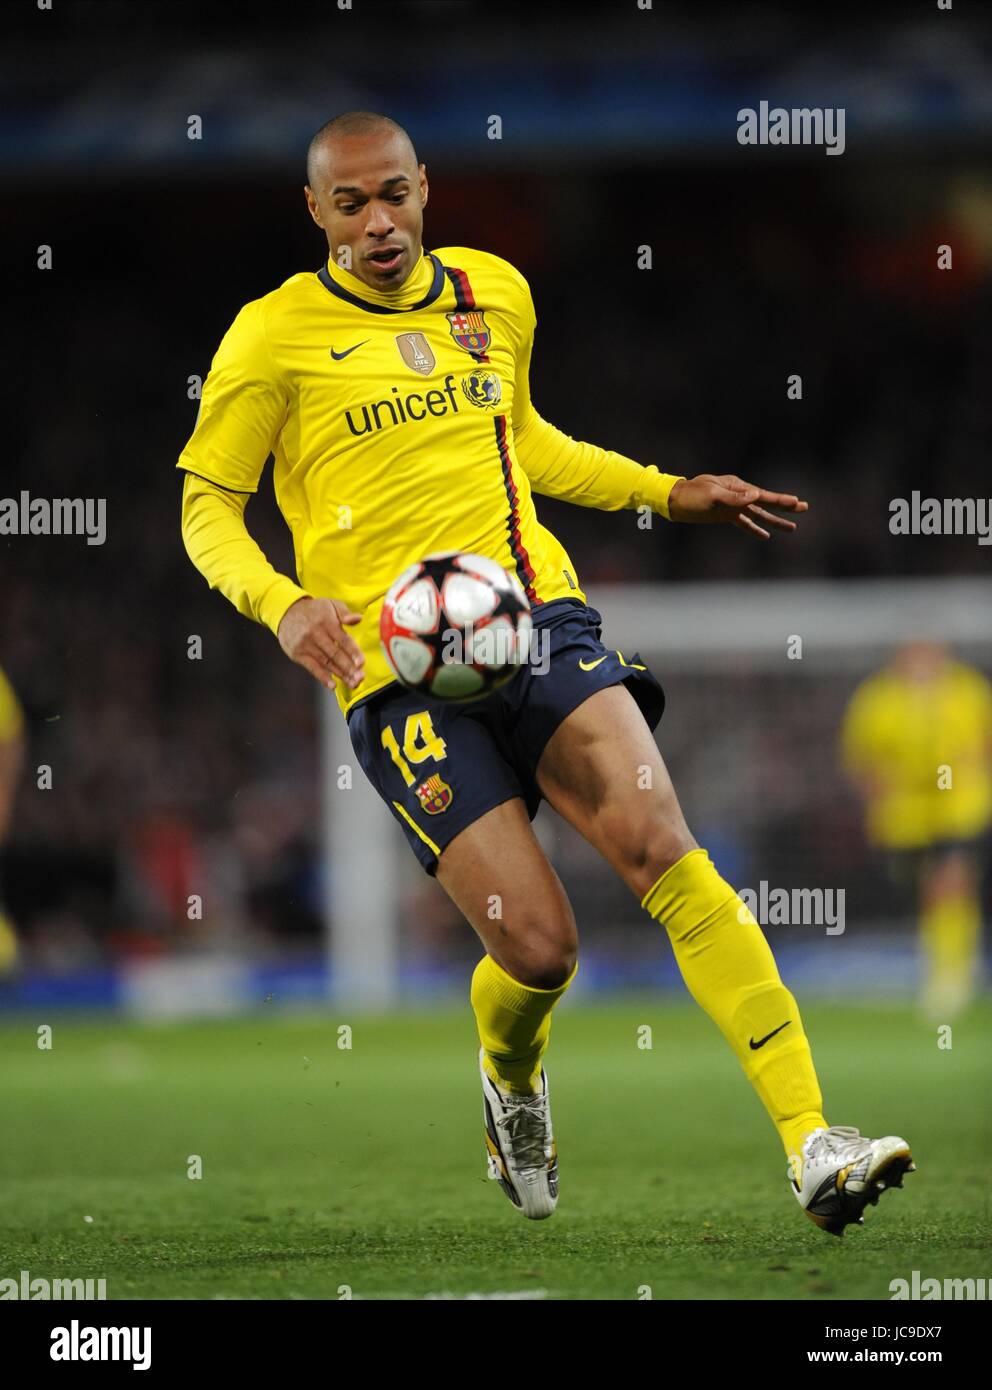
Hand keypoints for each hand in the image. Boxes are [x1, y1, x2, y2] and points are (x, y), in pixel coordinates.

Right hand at [277, 597, 364, 689]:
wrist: (286, 612)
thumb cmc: (314, 610)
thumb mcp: (330, 605)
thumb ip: (345, 613)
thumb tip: (358, 618)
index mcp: (327, 621)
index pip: (343, 639)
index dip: (353, 652)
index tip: (361, 663)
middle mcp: (315, 633)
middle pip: (335, 653)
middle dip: (349, 667)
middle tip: (360, 678)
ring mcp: (305, 645)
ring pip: (325, 662)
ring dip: (340, 674)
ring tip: (352, 683)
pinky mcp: (297, 654)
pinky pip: (311, 667)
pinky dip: (322, 677)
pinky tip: (332, 685)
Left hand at [668, 474, 807, 537]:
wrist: (674, 501)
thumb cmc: (691, 495)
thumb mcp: (711, 495)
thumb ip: (734, 497)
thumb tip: (755, 496)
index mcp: (737, 487)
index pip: (762, 495)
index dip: (780, 500)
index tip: (796, 502)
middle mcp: (738, 494)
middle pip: (765, 503)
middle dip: (784, 507)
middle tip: (804, 508)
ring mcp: (733, 505)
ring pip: (758, 514)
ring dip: (774, 521)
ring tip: (792, 527)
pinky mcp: (726, 515)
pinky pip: (745, 523)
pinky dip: (755, 528)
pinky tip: (765, 536)